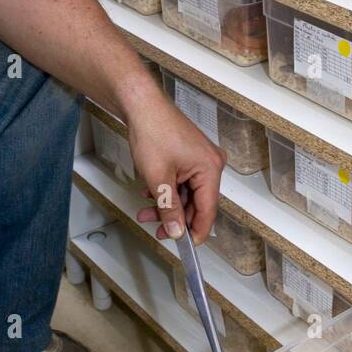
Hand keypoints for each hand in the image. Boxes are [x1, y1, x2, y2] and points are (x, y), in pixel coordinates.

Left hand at [131, 93, 225, 243]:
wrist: (141, 104)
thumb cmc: (153, 132)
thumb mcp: (158, 179)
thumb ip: (169, 209)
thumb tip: (177, 231)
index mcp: (210, 169)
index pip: (208, 211)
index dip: (195, 232)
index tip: (184, 247)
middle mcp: (210, 164)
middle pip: (196, 203)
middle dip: (174, 217)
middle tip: (157, 230)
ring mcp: (199, 158)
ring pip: (185, 193)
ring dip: (166, 204)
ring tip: (145, 212)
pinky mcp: (188, 154)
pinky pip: (181, 181)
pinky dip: (166, 190)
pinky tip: (148, 194)